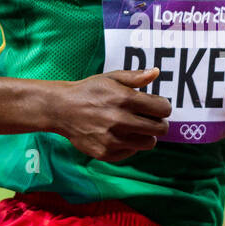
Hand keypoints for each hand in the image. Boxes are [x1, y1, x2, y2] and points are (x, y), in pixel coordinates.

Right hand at [51, 68, 170, 161]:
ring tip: (136, 128)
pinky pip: (131, 152)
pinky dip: (130, 145)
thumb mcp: (111, 78)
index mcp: (125, 99)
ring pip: (149, 143)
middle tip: (150, 119)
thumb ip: (135, 77)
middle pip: (160, 129)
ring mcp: (113, 139)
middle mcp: (121, 120)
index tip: (157, 107)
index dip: (163, 107)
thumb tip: (156, 73)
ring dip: (147, 135)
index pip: (163, 109)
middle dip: (159, 123)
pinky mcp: (105, 152)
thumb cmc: (89, 91)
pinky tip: (120, 135)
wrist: (61, 109)